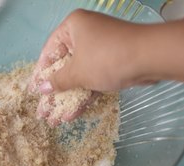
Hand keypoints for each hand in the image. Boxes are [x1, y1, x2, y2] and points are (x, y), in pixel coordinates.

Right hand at [29, 9, 145, 124]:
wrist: (151, 58)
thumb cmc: (107, 58)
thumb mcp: (77, 71)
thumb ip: (58, 81)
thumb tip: (42, 89)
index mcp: (72, 28)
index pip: (49, 52)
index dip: (39, 74)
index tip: (32, 91)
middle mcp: (85, 36)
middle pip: (64, 67)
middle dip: (54, 93)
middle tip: (42, 112)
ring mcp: (99, 51)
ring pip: (78, 77)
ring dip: (68, 98)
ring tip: (55, 120)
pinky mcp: (111, 64)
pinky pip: (92, 80)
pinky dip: (83, 96)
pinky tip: (72, 115)